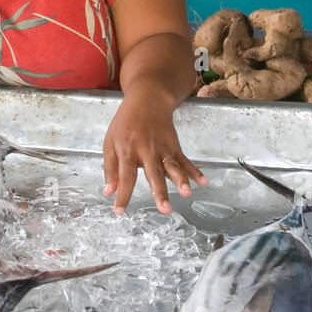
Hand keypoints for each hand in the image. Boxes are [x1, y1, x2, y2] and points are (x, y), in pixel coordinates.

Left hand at [102, 91, 206, 215]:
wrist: (147, 100)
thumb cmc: (125, 124)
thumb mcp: (110, 143)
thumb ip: (110, 168)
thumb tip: (108, 193)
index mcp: (127, 150)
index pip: (125, 176)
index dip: (123, 194)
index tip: (120, 211)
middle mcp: (146, 151)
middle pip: (153, 174)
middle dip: (160, 192)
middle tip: (164, 209)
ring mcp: (162, 148)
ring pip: (172, 166)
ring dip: (180, 180)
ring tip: (186, 192)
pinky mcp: (174, 146)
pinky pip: (185, 161)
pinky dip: (194, 171)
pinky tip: (203, 182)